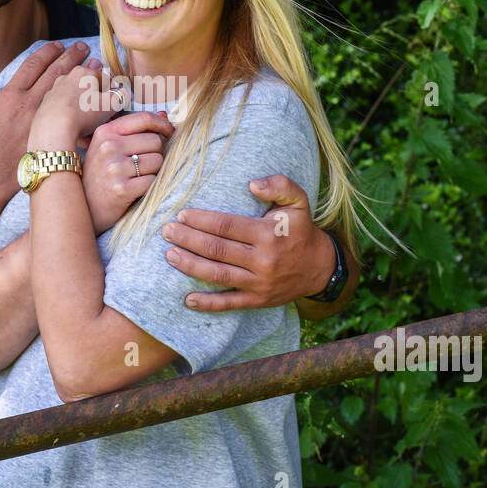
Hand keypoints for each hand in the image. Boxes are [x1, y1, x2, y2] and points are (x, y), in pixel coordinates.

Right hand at [0, 41, 91, 203]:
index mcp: (9, 96)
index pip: (32, 66)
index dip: (46, 53)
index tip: (57, 45)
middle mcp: (28, 104)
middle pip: (54, 74)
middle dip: (69, 57)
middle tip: (82, 47)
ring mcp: (41, 121)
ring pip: (66, 92)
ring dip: (81, 76)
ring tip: (93, 65)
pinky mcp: (49, 136)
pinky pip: (70, 115)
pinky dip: (83, 102)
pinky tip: (94, 94)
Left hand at [28, 58, 115, 149]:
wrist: (53, 129)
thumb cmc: (84, 113)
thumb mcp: (111, 104)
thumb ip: (121, 97)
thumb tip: (122, 95)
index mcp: (83, 72)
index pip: (105, 79)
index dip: (114, 94)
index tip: (117, 107)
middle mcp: (66, 78)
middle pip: (89, 91)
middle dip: (99, 104)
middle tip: (105, 119)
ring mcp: (53, 92)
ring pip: (77, 103)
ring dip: (87, 114)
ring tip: (92, 130)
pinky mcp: (45, 107)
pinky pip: (65, 113)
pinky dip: (73, 121)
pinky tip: (78, 134)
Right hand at [81, 111, 174, 232]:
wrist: (84, 207)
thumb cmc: (100, 174)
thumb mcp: (110, 147)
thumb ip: (136, 129)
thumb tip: (164, 114)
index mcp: (106, 132)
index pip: (144, 118)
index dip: (163, 124)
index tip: (169, 132)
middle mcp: (109, 147)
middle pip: (155, 141)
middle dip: (155, 153)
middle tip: (142, 164)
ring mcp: (114, 168)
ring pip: (157, 161)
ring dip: (153, 171)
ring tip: (137, 177)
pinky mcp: (121, 189)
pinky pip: (152, 180)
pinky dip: (150, 186)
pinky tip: (136, 189)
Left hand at [161, 174, 333, 309]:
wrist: (320, 268)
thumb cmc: (300, 230)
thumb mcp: (299, 201)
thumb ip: (280, 185)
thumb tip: (253, 184)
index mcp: (268, 234)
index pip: (227, 226)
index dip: (202, 221)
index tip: (182, 215)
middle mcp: (262, 260)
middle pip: (217, 250)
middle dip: (188, 240)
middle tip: (166, 231)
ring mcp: (259, 283)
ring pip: (218, 275)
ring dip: (190, 266)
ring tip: (170, 255)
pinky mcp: (258, 300)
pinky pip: (229, 303)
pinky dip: (208, 303)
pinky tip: (187, 299)